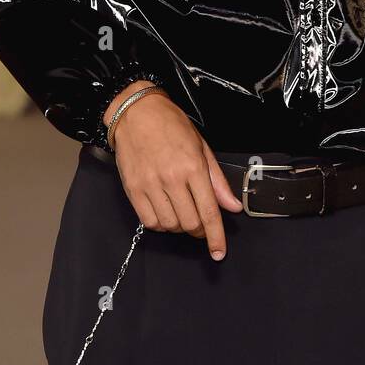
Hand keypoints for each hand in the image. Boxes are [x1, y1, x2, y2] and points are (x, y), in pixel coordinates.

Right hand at [104, 83, 242, 259]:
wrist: (137, 112)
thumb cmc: (172, 125)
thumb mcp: (202, 148)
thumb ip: (217, 181)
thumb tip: (232, 206)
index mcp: (193, 167)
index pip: (209, 212)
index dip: (216, 237)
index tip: (219, 252)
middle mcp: (172, 179)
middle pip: (190, 223)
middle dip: (199, 230)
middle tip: (200, 223)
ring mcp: (150, 185)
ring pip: (169, 225)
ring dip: (179, 226)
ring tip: (181, 213)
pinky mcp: (133, 189)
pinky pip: (149, 221)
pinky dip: (160, 224)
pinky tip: (164, 212)